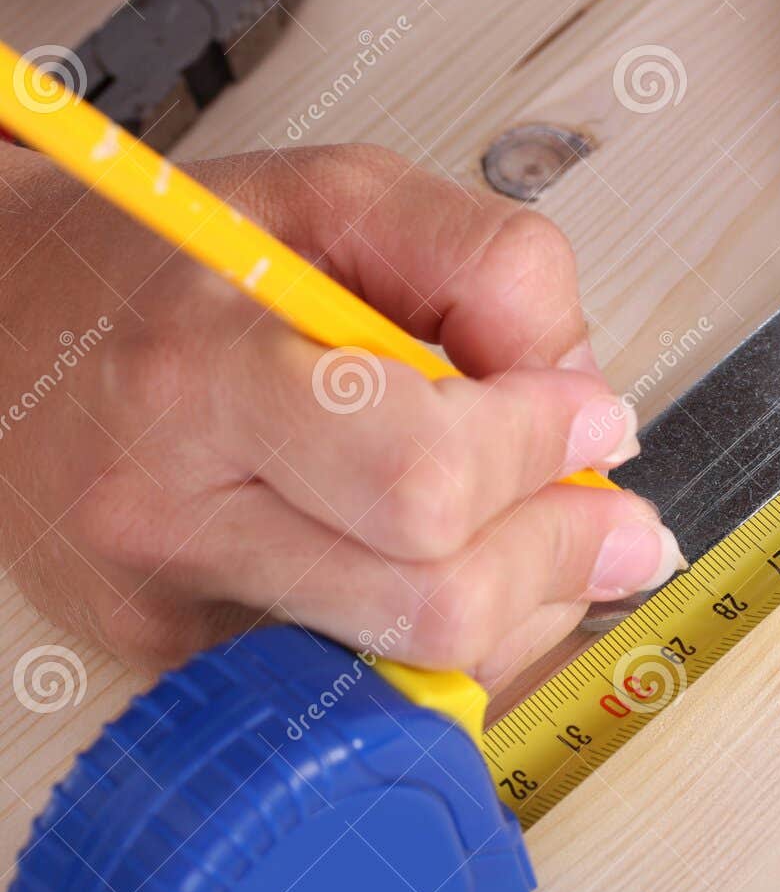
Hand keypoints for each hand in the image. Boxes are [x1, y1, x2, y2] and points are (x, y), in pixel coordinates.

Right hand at [0, 143, 679, 687]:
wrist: (12, 331)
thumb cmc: (176, 266)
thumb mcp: (341, 198)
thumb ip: (489, 271)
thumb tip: (587, 411)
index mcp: (198, 380)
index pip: (426, 477)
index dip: (541, 452)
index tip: (595, 418)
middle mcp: (173, 522)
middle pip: (439, 604)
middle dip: (559, 549)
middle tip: (608, 505)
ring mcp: (179, 619)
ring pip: (430, 671)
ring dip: (529, 599)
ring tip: (520, 514)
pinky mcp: (195, 674)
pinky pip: (388, 693)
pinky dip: (465, 636)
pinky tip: (453, 560)